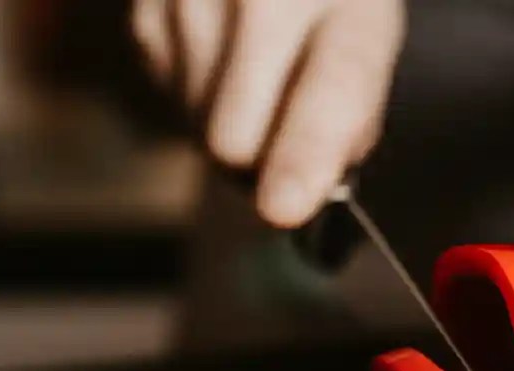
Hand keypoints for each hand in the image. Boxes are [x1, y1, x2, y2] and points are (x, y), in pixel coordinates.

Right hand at [132, 0, 404, 226]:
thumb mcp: (366, 26)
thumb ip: (351, 107)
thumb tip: (314, 183)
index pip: (331, 85)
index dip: (305, 152)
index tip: (285, 206)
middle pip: (234, 135)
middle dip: (255, 164)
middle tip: (283, 140)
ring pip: (194, 125)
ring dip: (223, 122)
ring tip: (255, 69)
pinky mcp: (146, 3)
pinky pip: (167, 91)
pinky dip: (194, 88)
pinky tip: (222, 47)